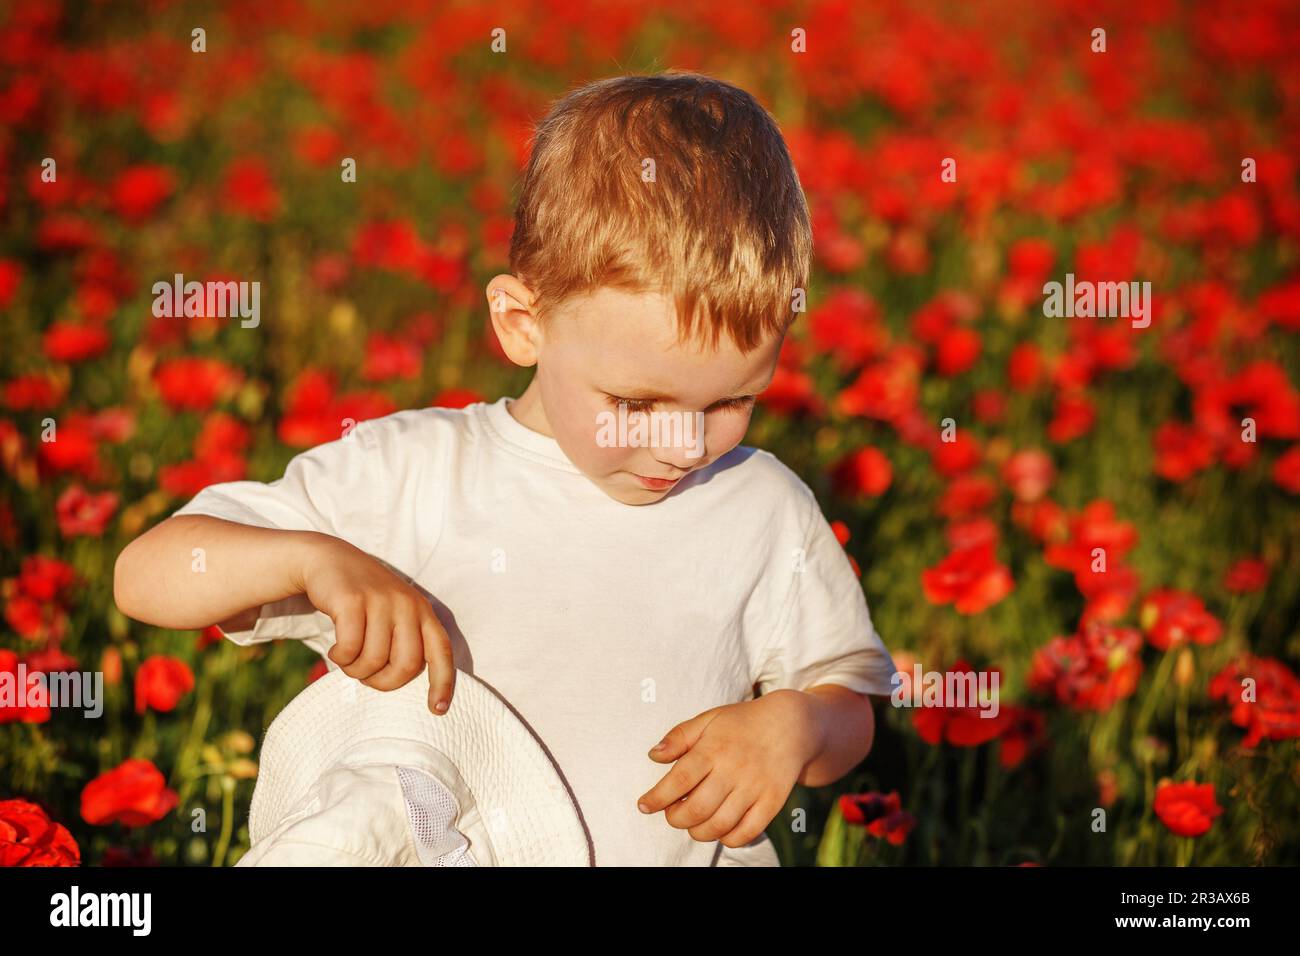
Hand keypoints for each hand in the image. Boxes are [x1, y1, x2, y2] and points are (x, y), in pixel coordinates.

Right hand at [293, 534, 455, 714]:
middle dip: (383, 682)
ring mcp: (381, 600)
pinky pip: (350, 649)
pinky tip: (336, 650)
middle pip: (406, 666)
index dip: (443, 682)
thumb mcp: (393, 614)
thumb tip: (406, 682)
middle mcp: (407, 604)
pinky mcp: (353, 600)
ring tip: (347, 660)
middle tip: (366, 677)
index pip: (441, 651)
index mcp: (422, 611)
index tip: (437, 709)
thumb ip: (405, 640)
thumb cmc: (364, 599)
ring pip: (374, 661)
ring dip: (355, 671)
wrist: (329, 560)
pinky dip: (340, 658)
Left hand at [636, 690, 822, 847]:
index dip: (657, 798)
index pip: (679, 780)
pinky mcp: (773, 802)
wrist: (792, 725)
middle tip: (672, 814)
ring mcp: (755, 788)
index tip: (644, 805)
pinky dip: (729, 838)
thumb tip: (653, 756)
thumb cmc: (742, 723)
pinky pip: (748, 832)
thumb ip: (679, 736)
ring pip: (720, 825)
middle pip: (697, 809)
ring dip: (698, 832)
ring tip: (693, 823)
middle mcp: (734, 770)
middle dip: (676, 819)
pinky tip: (720, 829)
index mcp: (714, 748)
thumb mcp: (709, 719)